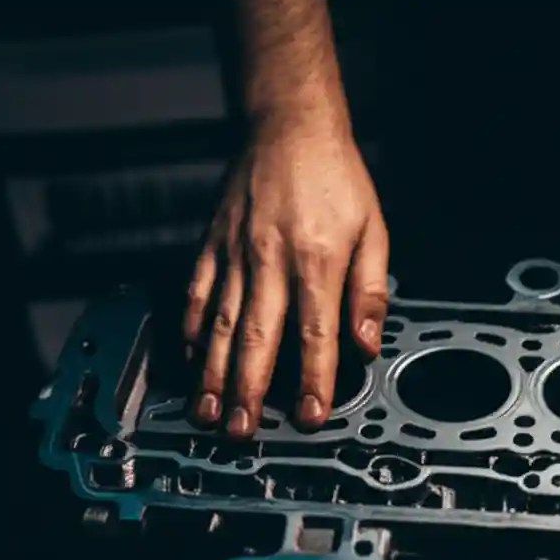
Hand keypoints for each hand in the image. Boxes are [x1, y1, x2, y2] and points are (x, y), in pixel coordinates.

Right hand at [183, 126, 388, 437]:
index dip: (315, 380)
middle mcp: (271, 261)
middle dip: (249, 392)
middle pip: (258, 338)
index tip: (311, 417)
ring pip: (218, 324)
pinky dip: (188, 331)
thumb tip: (367, 343)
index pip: (316, 334)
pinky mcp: (210, 244)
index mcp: (318, 261)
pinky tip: (186, 360)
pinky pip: (194, 294)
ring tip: (206, 412)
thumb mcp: (373, 230)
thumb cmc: (336, 178)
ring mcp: (234, 254)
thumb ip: (370, 291)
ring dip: (211, 373)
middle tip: (242, 432)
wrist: (289, 126)